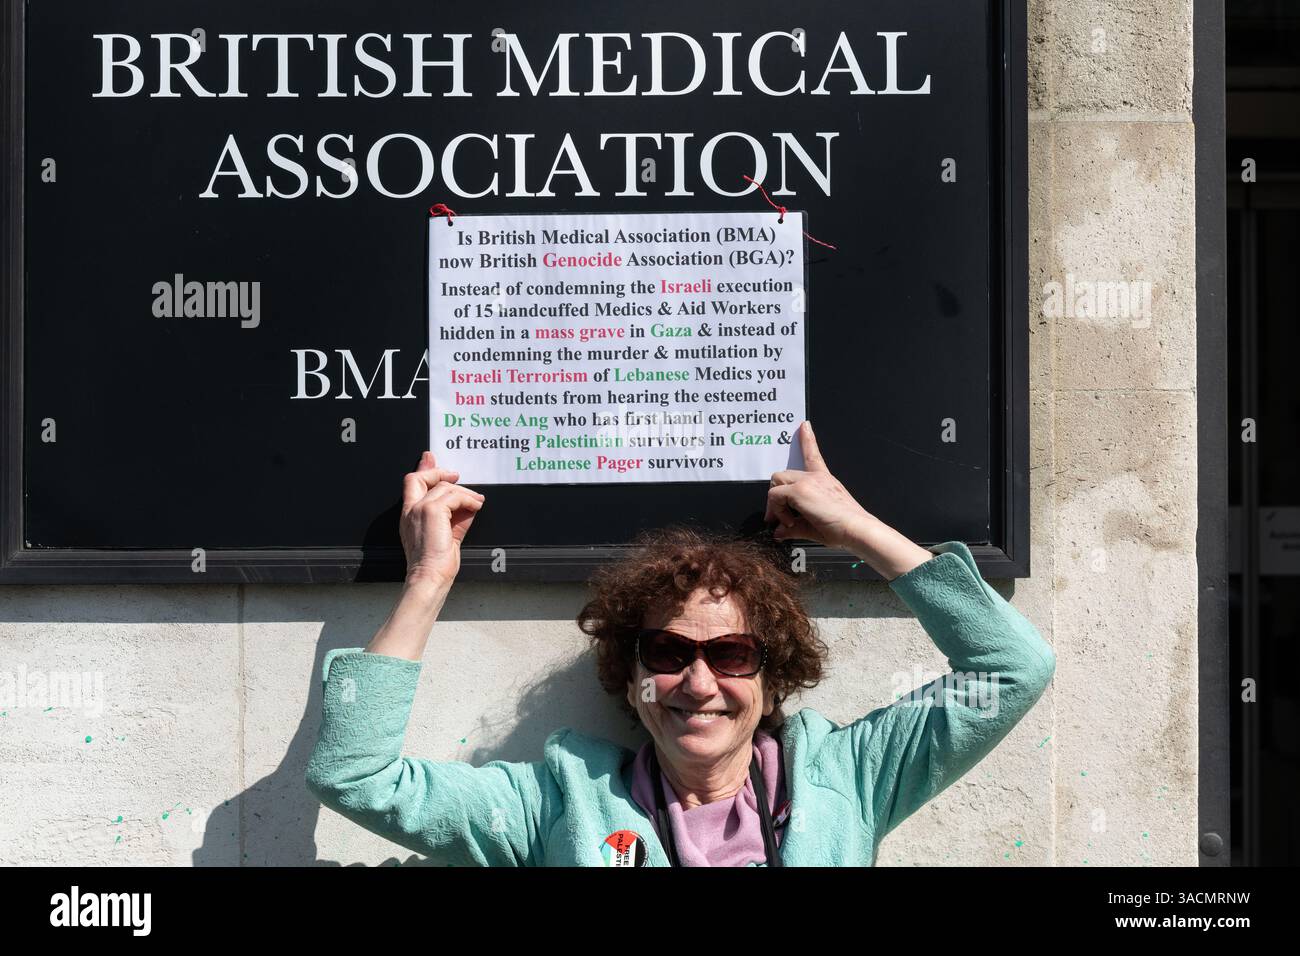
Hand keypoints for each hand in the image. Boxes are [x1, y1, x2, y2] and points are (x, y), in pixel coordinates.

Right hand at [399, 451, 484, 587]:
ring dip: (465, 492)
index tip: (430, 460)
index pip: (411, 484)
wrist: (430, 577)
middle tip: (456, 474)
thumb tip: (468, 502)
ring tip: (477, 501)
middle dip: (437, 471)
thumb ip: (454, 515)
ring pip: (444, 487)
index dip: (422, 470)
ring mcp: (419, 509)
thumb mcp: (448, 533)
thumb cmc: (436, 562)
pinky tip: (477, 506)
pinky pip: (454, 496)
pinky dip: (469, 499)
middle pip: (417, 477)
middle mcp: (410, 510)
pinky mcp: (431, 511)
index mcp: (410, 516)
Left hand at [765, 421, 875, 551]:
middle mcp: (815, 477)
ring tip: (787, 521)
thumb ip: (794, 527)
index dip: (807, 439)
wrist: (856, 529)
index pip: (813, 456)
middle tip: (777, 517)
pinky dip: (777, 511)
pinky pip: (775, 496)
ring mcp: (807, 482)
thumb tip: (780, 532)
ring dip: (775, 503)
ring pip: (777, 482)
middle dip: (776, 496)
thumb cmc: (844, 528)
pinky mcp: (800, 490)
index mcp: (824, 480)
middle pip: (783, 475)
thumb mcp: (815, 527)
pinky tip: (790, 522)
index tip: (804, 426)